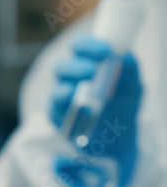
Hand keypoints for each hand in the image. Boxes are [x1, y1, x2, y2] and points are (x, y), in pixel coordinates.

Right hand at [49, 36, 141, 186]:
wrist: (116, 140)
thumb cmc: (122, 108)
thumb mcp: (133, 86)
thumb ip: (129, 69)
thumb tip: (123, 55)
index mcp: (87, 65)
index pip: (80, 48)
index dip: (87, 46)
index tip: (104, 50)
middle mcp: (71, 81)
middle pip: (62, 67)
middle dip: (76, 66)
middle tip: (92, 70)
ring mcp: (62, 100)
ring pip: (56, 87)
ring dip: (68, 84)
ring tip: (84, 86)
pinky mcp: (57, 118)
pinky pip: (53, 108)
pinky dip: (62, 101)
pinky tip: (72, 98)